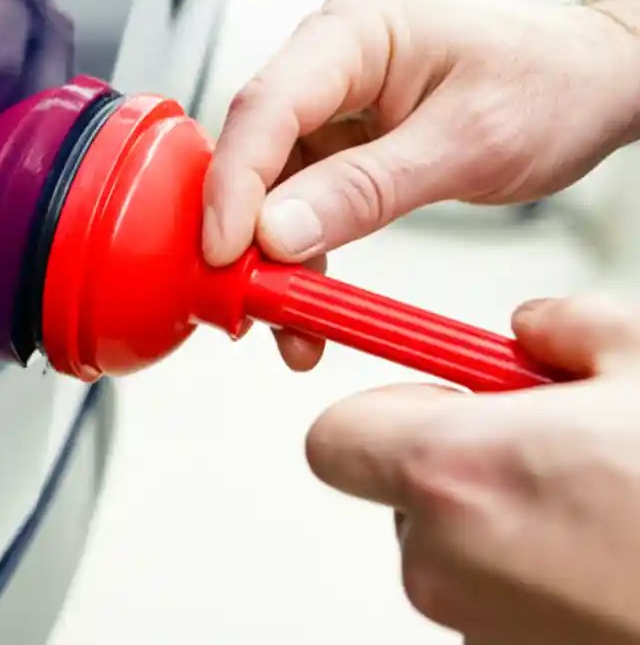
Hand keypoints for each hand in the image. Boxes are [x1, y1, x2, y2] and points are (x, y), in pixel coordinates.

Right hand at [203, 0, 639, 370]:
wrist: (596, 82)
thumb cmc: (553, 83)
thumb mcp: (467, 143)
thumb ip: (366, 190)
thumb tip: (278, 232)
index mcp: (355, 32)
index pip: (266, 106)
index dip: (233, 185)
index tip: (223, 252)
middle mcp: (331, 58)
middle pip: (256, 147)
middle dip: (242, 229)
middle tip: (242, 297)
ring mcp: (334, 98)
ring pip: (271, 182)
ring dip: (270, 254)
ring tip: (285, 317)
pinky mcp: (343, 135)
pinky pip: (300, 196)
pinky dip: (299, 249)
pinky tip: (305, 294)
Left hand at [306, 295, 639, 643]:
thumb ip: (568, 327)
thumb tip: (536, 326)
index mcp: (454, 473)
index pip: (333, 439)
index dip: (382, 415)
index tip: (432, 401)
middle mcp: (443, 563)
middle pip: (397, 498)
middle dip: (457, 466)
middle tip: (541, 447)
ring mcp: (474, 628)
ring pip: (452, 554)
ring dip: (503, 525)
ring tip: (600, 506)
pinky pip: (495, 604)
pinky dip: (534, 580)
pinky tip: (607, 560)